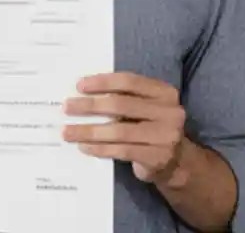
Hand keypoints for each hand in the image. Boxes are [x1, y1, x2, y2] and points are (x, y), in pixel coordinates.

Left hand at [62, 72, 188, 185]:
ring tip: (67, 132)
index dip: (103, 82)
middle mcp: (169, 112)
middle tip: (67, 107)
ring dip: (89, 131)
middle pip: (121, 104)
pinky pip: (122, 150)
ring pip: (118, 131)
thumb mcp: (146, 108)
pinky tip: (84, 147)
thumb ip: (125, 98)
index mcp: (164, 92)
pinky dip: (100, 148)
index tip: (79, 86)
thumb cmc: (151, 128)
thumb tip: (83, 93)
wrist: (177, 162)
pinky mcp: (157, 157)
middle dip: (90, 106)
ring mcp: (166, 136)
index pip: (129, 81)